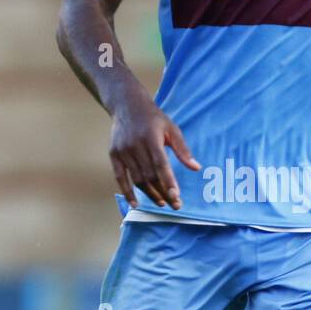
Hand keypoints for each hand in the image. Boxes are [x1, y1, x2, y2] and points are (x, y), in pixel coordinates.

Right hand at [109, 94, 199, 209]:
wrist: (127, 105)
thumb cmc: (153, 118)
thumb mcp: (172, 128)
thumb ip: (183, 149)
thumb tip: (196, 168)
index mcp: (151, 138)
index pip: (161, 165)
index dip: (168, 182)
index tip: (176, 197)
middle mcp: (135, 145)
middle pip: (149, 175)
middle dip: (163, 192)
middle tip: (174, 204)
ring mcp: (123, 151)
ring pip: (137, 179)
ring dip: (149, 194)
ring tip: (161, 203)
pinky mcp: (114, 154)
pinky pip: (120, 177)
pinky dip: (127, 192)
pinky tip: (136, 203)